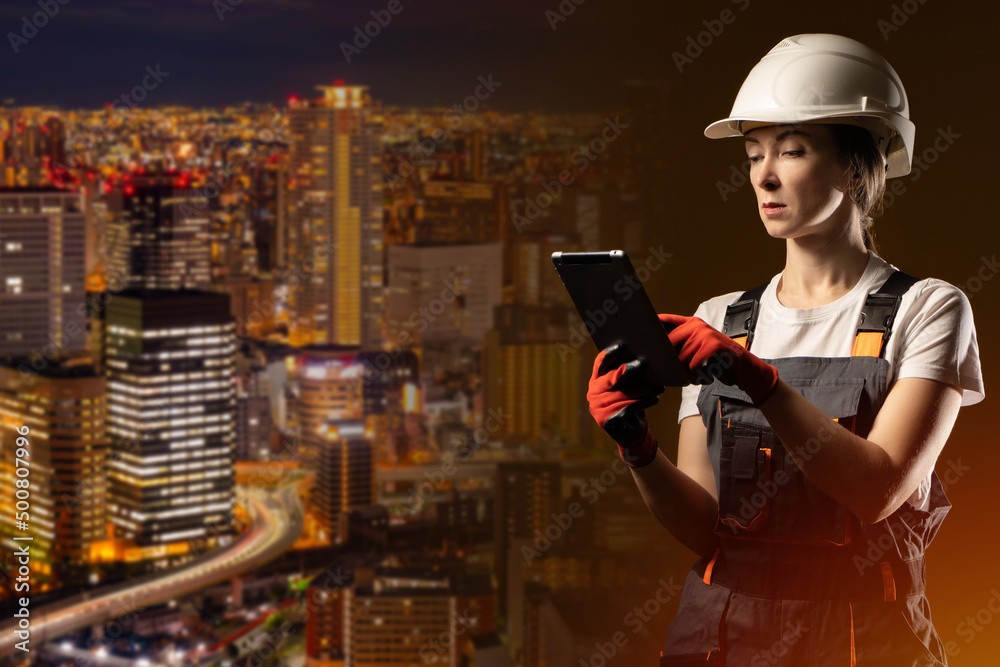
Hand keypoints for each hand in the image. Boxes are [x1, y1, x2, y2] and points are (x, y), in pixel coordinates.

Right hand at [587, 343, 663, 466]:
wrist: (631, 433)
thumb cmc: (631, 404)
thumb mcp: (629, 387)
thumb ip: (628, 375)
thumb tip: (642, 356)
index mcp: (596, 381)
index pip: (600, 363)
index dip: (610, 353)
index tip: (623, 344)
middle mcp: (593, 393)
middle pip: (611, 377)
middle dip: (628, 370)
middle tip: (643, 363)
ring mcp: (598, 408)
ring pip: (624, 394)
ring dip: (643, 389)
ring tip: (658, 386)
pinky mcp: (608, 421)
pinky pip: (629, 408)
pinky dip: (644, 402)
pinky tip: (655, 398)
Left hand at [658, 314, 778, 404]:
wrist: (743, 366)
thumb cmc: (717, 358)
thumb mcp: (698, 344)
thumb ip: (681, 342)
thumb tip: (655, 351)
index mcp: (691, 323)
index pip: (665, 320)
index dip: (652, 326)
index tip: (640, 332)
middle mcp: (696, 326)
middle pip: (669, 344)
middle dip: (670, 362)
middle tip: (679, 372)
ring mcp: (704, 335)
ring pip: (680, 359)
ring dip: (686, 372)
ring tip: (697, 373)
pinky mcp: (711, 347)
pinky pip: (692, 365)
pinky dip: (696, 376)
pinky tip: (705, 375)